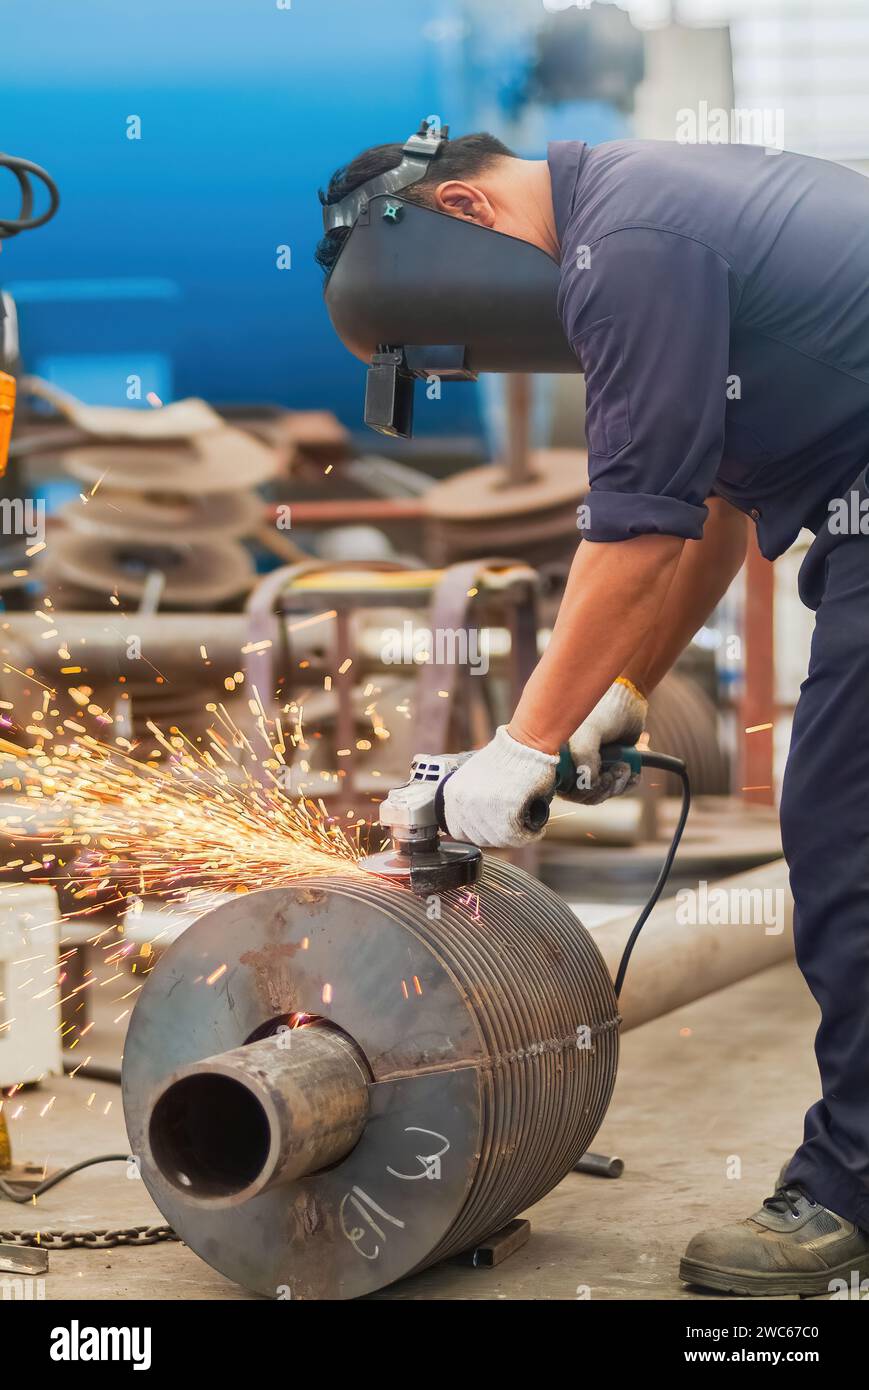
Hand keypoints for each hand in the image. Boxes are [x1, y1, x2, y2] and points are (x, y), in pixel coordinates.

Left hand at [441, 726, 557, 847]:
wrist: (525, 743)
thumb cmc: (507, 756)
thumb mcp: (475, 776)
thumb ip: (470, 797)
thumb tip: (478, 819)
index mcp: (452, 793)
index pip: (457, 830)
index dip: (477, 832)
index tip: (491, 830)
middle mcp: (463, 803)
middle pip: (478, 838)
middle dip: (497, 836)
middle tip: (513, 829)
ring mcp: (482, 810)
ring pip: (498, 840)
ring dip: (514, 838)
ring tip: (526, 829)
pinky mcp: (505, 814)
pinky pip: (516, 837)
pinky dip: (528, 836)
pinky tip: (535, 830)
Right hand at [566, 677, 646, 804]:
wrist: (627, 702)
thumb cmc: (603, 712)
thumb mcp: (588, 733)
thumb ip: (583, 758)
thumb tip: (588, 784)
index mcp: (561, 758)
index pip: (565, 790)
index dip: (580, 792)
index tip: (594, 781)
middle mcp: (575, 765)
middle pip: (585, 796)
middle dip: (602, 788)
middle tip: (613, 772)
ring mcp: (594, 767)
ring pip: (603, 793)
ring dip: (616, 784)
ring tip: (624, 765)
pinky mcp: (611, 768)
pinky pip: (618, 788)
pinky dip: (627, 783)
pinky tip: (632, 770)